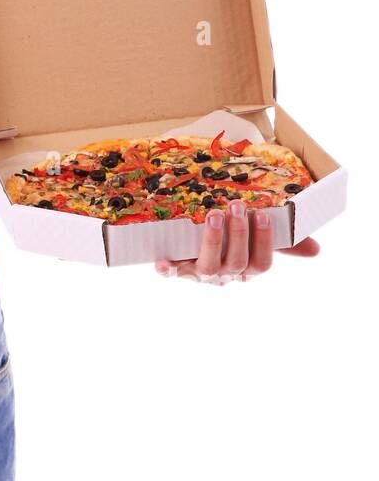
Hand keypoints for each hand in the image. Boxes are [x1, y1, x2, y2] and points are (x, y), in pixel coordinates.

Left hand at [153, 200, 320, 283]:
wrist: (188, 257)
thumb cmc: (228, 245)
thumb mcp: (255, 243)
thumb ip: (282, 243)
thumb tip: (316, 249)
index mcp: (246, 268)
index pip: (261, 263)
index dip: (263, 241)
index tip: (261, 214)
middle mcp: (225, 274)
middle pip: (236, 262)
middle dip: (238, 234)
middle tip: (235, 206)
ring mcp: (199, 273)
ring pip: (209, 265)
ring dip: (212, 240)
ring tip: (213, 215)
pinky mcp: (175, 270)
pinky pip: (171, 273)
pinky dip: (168, 269)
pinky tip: (164, 259)